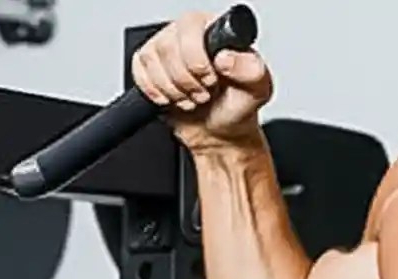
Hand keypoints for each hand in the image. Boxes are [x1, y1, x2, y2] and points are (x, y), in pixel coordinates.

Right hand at [132, 11, 273, 152]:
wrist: (220, 132)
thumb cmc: (238, 105)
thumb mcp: (258, 89)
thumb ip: (251, 70)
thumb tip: (226, 57)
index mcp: (215, 30)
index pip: (191, 27)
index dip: (197, 58)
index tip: (211, 80)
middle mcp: (187, 32)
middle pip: (167, 47)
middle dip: (187, 81)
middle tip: (205, 93)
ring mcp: (165, 46)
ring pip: (152, 61)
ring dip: (174, 90)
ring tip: (194, 97)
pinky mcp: (147, 64)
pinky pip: (139, 73)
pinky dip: (157, 93)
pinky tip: (176, 97)